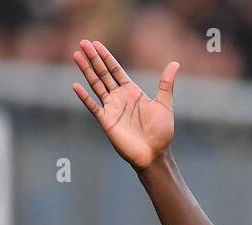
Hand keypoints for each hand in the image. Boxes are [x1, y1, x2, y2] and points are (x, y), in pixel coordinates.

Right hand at [71, 39, 177, 171]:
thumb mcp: (164, 105)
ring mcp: (111, 108)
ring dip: (86, 70)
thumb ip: (166, 84)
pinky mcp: (106, 121)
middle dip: (93, 58)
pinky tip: (76, 86)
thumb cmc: (161, 132)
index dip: (106, 57)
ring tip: (76, 55)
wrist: (154, 154)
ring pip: (96, 85)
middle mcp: (119, 97)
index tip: (96, 44)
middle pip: (103, 73)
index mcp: (132, 92)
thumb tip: (175, 63)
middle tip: (83, 42)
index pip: (115, 70)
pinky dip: (84, 97)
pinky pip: (92, 106)